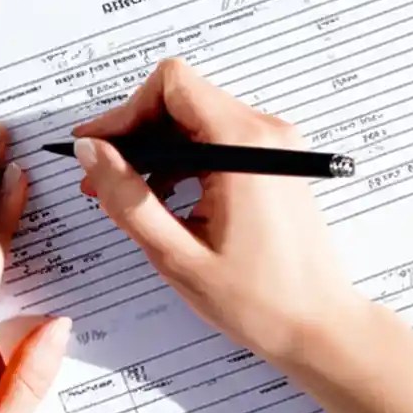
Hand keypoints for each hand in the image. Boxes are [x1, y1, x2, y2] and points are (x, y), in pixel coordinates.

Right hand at [72, 59, 366, 366]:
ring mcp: (275, 147)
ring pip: (198, 121)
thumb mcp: (177, 254)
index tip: (98, 147)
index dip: (125, 111)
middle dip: (136, 133)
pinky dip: (185, 162)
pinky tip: (166, 201)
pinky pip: (219, 142)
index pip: (172, 85)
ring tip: (130, 196)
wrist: (320, 327)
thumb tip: (93, 153)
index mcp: (243, 145)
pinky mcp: (277, 164)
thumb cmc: (261, 300)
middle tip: (102, 176)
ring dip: (158, 150)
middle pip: (183, 100)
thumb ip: (128, 199)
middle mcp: (265, 134)